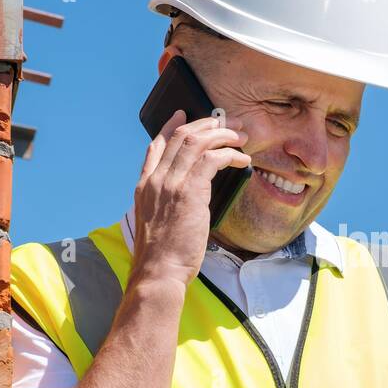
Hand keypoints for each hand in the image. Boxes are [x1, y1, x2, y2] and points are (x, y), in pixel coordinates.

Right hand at [130, 109, 250, 286]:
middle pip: (180, 136)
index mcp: (144, 186)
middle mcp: (155, 179)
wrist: (158, 271)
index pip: (156, 145)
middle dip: (206, 125)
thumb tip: (189, 197)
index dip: (170, 126)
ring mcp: (171, 183)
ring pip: (197, 142)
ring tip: (241, 137)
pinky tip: (242, 159)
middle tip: (227, 124)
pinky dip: (230, 154)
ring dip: (223, 135)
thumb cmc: (162, 256)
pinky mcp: (190, 191)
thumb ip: (166, 203)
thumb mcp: (155, 223)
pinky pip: (213, 159)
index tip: (183, 115)